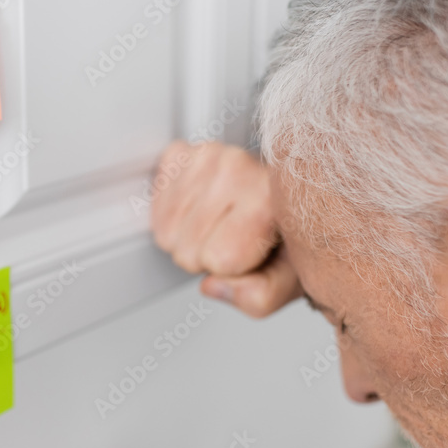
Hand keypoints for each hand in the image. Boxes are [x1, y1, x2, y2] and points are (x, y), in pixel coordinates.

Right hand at [150, 141, 301, 316]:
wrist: (289, 191)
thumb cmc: (291, 233)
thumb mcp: (292, 280)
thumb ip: (260, 296)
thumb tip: (211, 285)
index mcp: (270, 197)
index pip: (219, 259)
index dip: (233, 268)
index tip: (251, 251)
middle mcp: (238, 167)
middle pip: (187, 249)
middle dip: (206, 255)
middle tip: (233, 236)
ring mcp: (207, 155)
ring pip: (167, 231)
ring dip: (187, 236)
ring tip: (219, 220)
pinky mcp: (182, 152)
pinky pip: (155, 206)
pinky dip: (171, 214)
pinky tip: (200, 206)